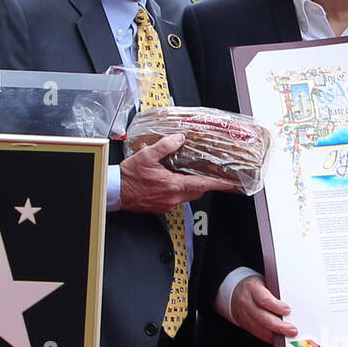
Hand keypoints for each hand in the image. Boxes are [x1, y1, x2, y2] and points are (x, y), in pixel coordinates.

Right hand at [119, 133, 237, 211]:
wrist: (116, 192)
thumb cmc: (129, 177)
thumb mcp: (147, 155)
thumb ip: (165, 146)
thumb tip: (178, 138)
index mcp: (173, 185)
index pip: (203, 185)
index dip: (219, 184)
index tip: (232, 184)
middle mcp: (173, 197)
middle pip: (198, 192)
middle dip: (206, 184)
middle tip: (214, 176)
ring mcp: (168, 204)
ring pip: (188, 196)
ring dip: (192, 187)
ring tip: (191, 175)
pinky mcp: (162, 207)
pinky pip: (177, 199)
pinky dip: (180, 191)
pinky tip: (173, 182)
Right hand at [230, 274, 297, 343]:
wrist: (236, 293)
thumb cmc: (254, 287)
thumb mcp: (264, 283)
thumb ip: (275, 292)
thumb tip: (292, 303)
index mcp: (252, 289)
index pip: (264, 300)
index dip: (277, 306)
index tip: (288, 310)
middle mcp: (247, 303)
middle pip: (263, 318)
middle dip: (279, 326)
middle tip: (292, 330)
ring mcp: (245, 316)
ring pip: (261, 328)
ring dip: (276, 334)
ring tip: (288, 335)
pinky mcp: (246, 325)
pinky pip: (259, 334)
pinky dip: (270, 337)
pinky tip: (279, 337)